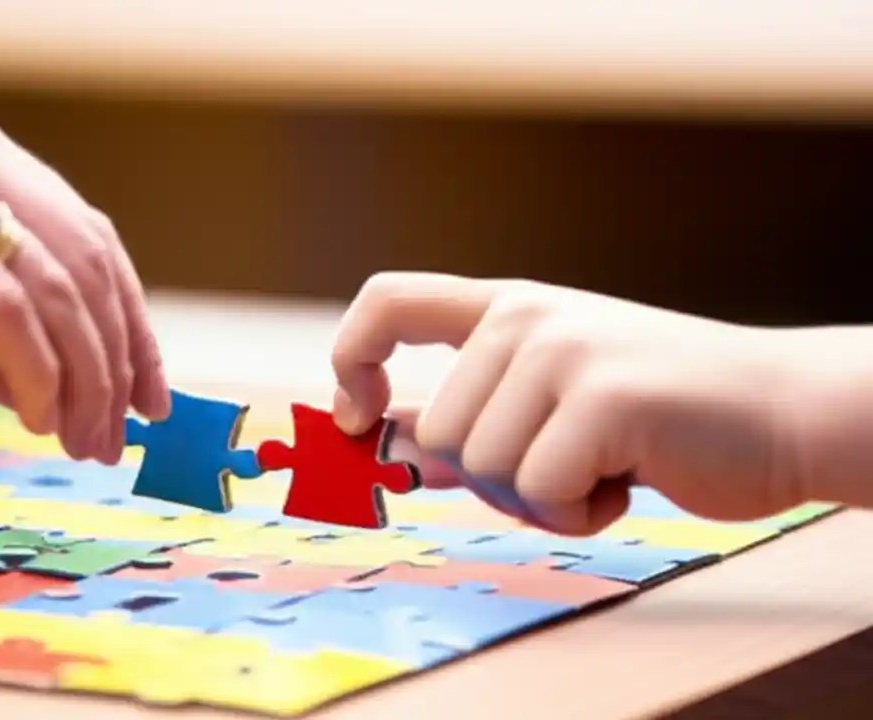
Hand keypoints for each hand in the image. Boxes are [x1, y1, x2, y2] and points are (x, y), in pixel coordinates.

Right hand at [0, 71, 169, 462]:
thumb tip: (39, 387)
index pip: (83, 231)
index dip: (126, 314)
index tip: (143, 383)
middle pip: (88, 257)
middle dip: (121, 354)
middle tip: (128, 428)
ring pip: (54, 282)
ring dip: (86, 374)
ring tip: (87, 439)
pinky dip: (33, 366)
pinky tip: (37, 414)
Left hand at [330, 272, 805, 535]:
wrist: (783, 410)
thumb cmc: (661, 415)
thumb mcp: (553, 397)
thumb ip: (478, 412)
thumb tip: (393, 444)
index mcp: (509, 307)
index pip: (388, 301)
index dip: (352, 359)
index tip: (359, 415)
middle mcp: (527, 317)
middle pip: (440, 432)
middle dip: (495, 478)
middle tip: (566, 466)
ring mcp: (566, 350)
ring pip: (483, 467)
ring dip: (540, 497)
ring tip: (603, 466)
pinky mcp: (604, 396)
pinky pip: (540, 489)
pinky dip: (579, 511)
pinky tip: (628, 480)